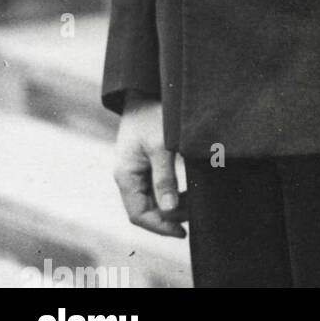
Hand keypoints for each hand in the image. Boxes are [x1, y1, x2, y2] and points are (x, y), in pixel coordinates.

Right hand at [113, 92, 186, 237]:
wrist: (147, 88)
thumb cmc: (152, 114)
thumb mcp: (161, 146)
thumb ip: (164, 178)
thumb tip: (168, 210)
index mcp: (125, 175)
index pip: (139, 214)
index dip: (160, 226)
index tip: (183, 232)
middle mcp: (127, 176)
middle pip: (145, 209)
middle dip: (169, 216)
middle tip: (194, 216)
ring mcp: (135, 169)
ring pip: (152, 199)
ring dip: (171, 205)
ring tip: (194, 205)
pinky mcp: (145, 162)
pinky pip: (156, 186)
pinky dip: (171, 193)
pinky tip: (187, 192)